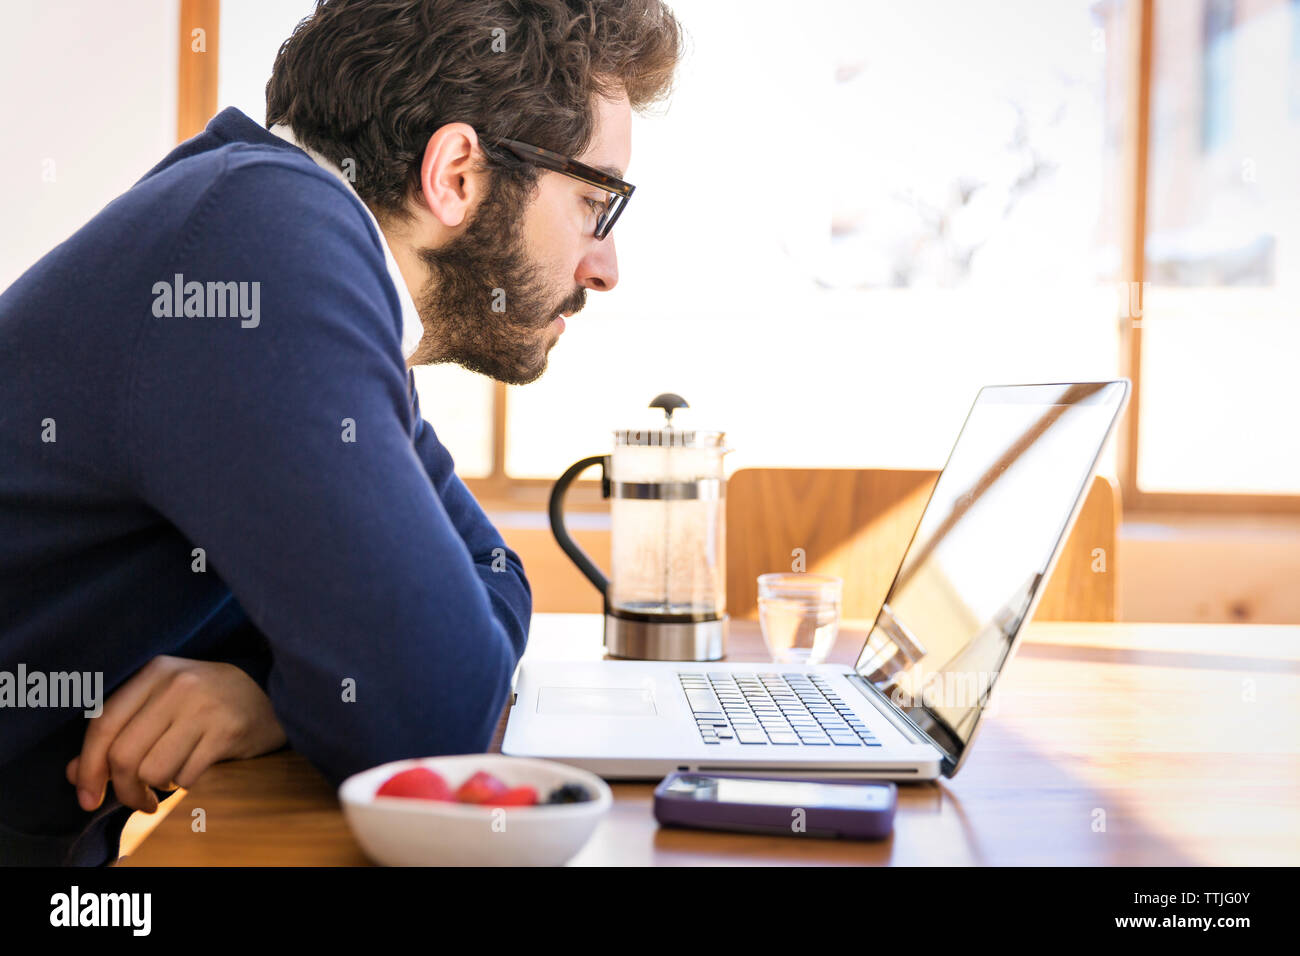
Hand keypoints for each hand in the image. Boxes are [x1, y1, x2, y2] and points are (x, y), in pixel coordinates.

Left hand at [65, 655, 286, 812]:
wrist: (272, 691)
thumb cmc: (208, 702)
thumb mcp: (161, 705)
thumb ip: (119, 733)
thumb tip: (75, 773)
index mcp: (155, 672)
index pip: (103, 724)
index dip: (88, 767)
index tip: (87, 796)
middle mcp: (177, 684)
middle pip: (124, 754)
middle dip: (124, 790)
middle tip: (137, 801)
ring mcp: (204, 706)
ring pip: (153, 770)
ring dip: (157, 788)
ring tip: (170, 781)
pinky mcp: (228, 731)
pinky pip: (186, 775)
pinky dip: (184, 784)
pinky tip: (194, 772)